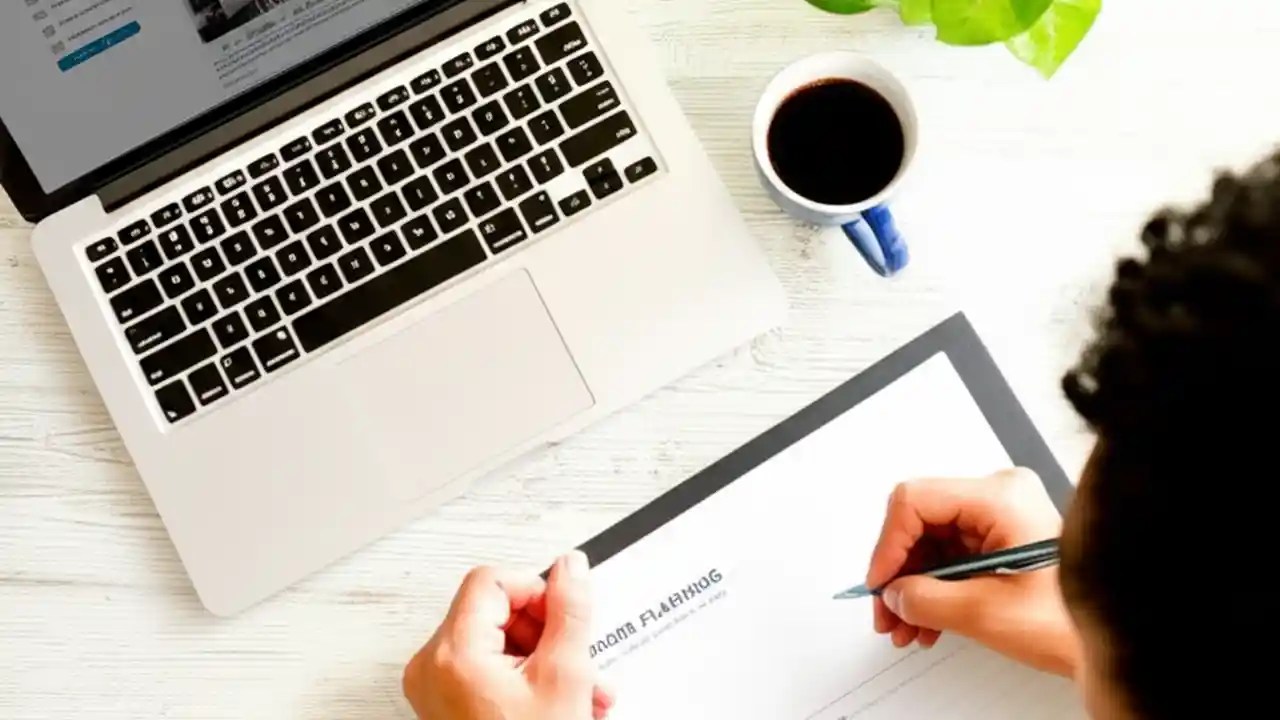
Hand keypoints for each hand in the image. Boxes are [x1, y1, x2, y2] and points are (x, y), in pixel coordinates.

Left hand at [403, 551, 614, 719]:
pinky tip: (561, 700)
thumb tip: (572, 569)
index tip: (565, 611)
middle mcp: (432, 667)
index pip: (492, 581)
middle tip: (580, 655)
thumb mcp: (564, 677)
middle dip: (547, 630)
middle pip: (494, 610)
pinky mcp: (446, 704)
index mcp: (452, 653)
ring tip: (582, 689)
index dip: (537, 589)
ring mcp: (435, 688)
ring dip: (546, 656)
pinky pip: (488, 668)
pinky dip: (527, 677)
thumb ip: (570, 611)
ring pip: (497, 641)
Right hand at [865, 468, 1080, 676]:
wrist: (1113, 637)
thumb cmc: (1072, 619)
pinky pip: (952, 553)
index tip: (881, 582)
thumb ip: (927, 599)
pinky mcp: (1002, 534)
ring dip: (914, 585)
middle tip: (888, 611)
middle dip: (900, 572)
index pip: (915, 500)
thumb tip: (894, 593)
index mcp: (1001, 497)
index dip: (888, 545)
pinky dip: (936, 586)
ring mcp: (1002, 514)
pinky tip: (928, 618)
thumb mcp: (986, 612)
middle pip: (920, 521)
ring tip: (908, 624)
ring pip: (932, 541)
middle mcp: (1001, 495)